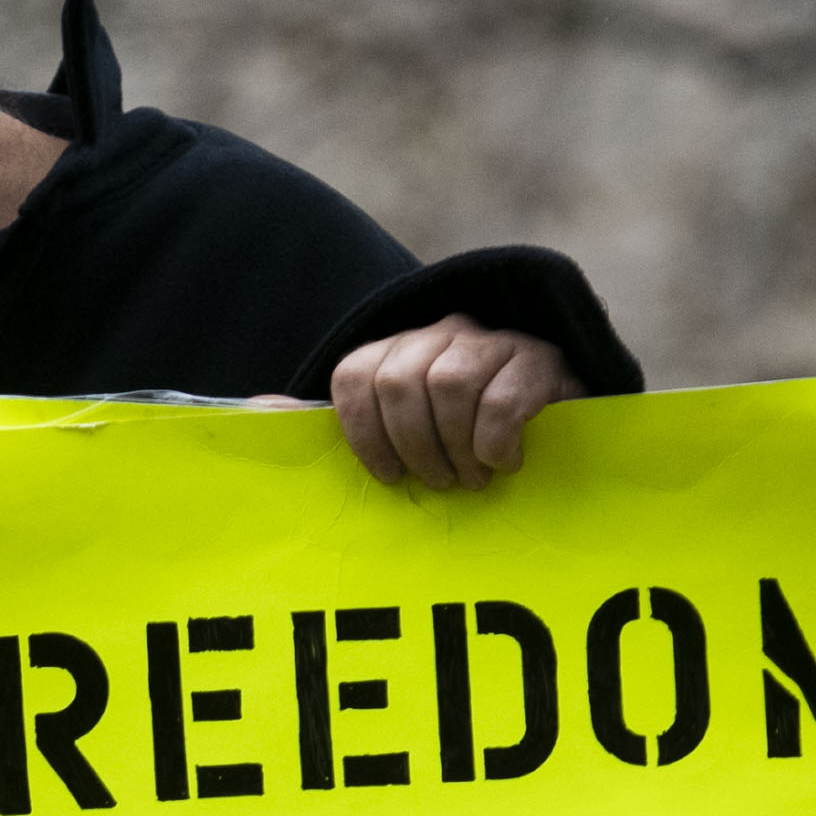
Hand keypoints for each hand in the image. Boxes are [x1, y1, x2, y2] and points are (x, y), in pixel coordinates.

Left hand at [324, 319, 573, 489]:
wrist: (558, 421)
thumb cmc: (464, 439)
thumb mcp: (398, 433)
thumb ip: (333, 420)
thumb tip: (257, 409)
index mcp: (399, 349)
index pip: (355, 374)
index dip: (363, 433)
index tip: (388, 476)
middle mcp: (442, 332)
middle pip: (400, 381)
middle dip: (414, 447)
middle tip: (438, 483)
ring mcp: (493, 341)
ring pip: (449, 385)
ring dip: (456, 447)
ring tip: (471, 478)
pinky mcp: (541, 358)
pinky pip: (503, 398)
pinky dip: (496, 442)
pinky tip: (505, 462)